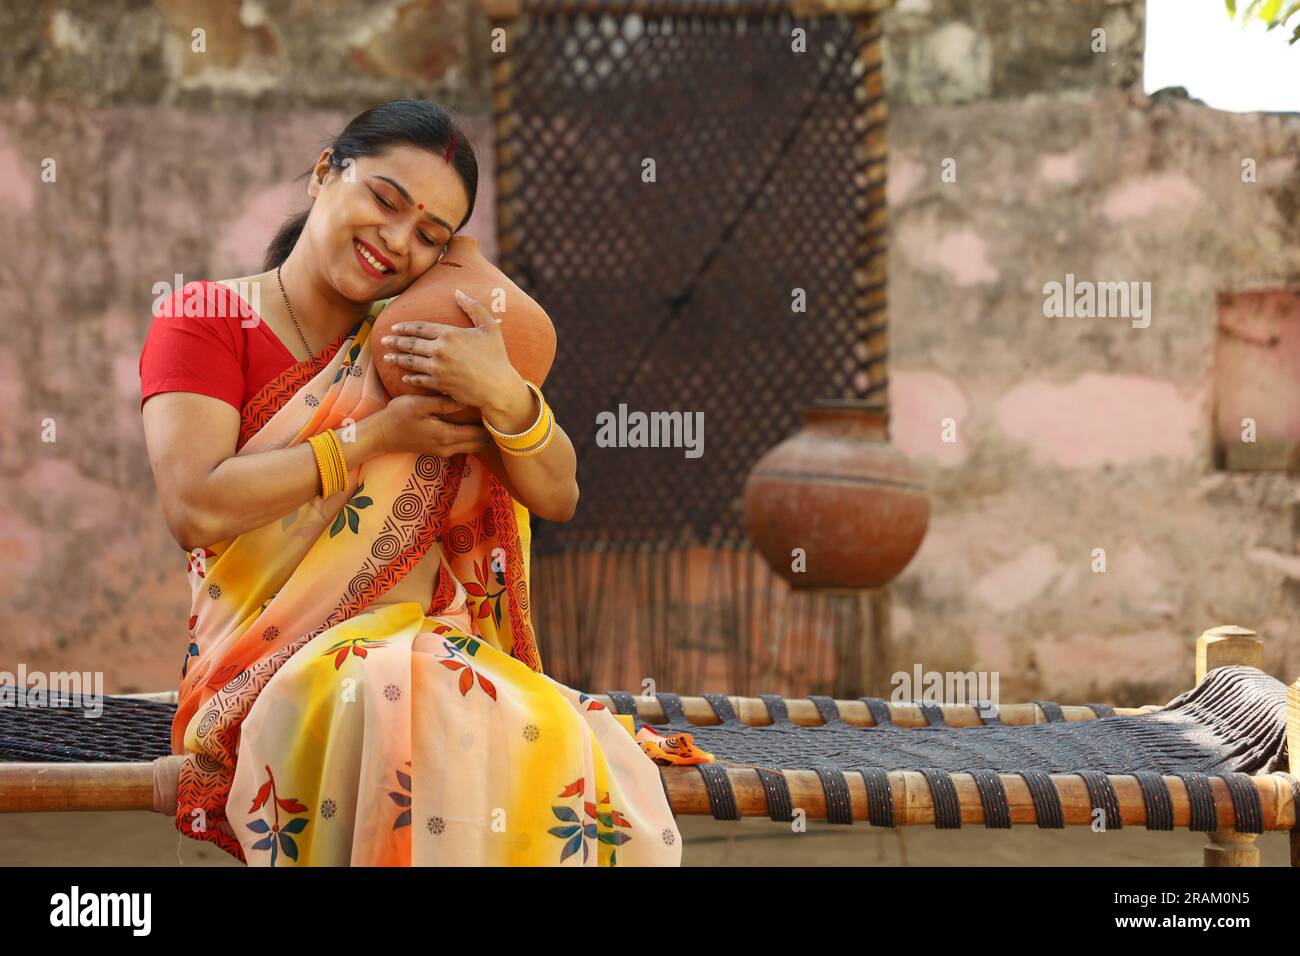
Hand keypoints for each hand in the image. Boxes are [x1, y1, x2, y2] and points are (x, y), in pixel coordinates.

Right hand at [375, 394, 491, 456]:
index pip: (479, 433)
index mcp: (446, 435)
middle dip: (490, 430)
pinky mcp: (439, 450)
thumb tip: (465, 399)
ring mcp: (444, 451)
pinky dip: (471, 437)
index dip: (490, 422)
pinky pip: (463, 446)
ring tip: (485, 416)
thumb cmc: (398, 416)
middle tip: (494, 411)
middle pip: (480, 443)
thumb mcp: (419, 404)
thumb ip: (443, 403)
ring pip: (473, 446)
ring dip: (481, 434)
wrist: (381, 435)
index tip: (495, 407)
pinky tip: (471, 423)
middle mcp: (448, 447)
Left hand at [379, 289, 518, 410]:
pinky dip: (410, 378)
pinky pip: (419, 380)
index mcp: (449, 333)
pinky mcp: (439, 384)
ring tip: (387, 357)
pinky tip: (404, 376)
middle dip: (395, 342)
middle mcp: (440, 350)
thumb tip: (458, 292)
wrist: (499, 387)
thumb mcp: (490, 326)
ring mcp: (437, 368)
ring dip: (397, 358)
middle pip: (411, 344)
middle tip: (383, 341)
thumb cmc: (497, 356)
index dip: (405, 327)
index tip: (394, 328)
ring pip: (411, 361)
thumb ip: (473, 307)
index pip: (420, 328)